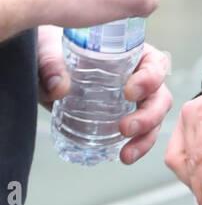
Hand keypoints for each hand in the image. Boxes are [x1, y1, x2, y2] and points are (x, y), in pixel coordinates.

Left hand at [37, 25, 172, 163]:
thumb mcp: (47, 49)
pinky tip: (122, 156)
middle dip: (149, 116)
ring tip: (126, 154)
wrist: (39, 68)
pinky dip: (136, 147)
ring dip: (146, 138)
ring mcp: (129, 100)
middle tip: (125, 128)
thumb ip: (51, 63)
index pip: (154, 63)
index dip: (150, 78)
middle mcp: (136, 76)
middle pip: (159, 96)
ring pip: (153, 118)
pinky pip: (138, 134)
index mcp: (130, 52)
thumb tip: (59, 87)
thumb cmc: (50, 48)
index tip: (129, 91)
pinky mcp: (118, 119)